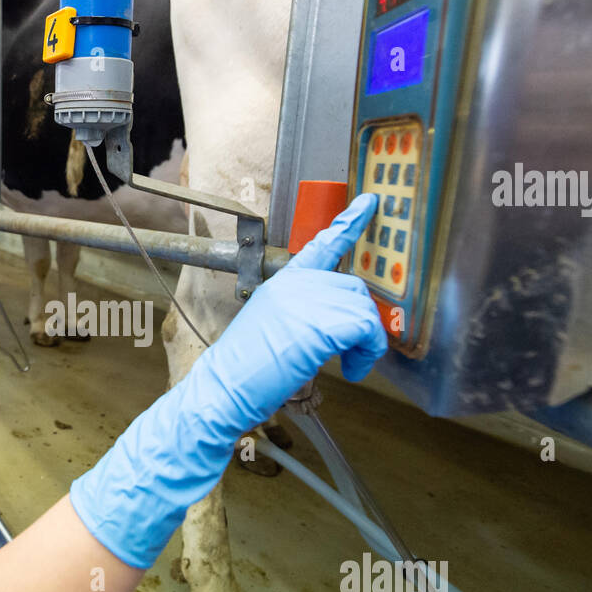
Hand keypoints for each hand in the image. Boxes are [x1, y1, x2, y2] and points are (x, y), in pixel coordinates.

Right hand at [69, 194, 386, 568]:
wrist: (221, 390)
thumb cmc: (242, 373)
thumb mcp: (272, 331)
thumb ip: (302, 317)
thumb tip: (338, 327)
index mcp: (282, 283)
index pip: (321, 245)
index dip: (350, 222)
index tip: (370, 202)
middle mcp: (295, 283)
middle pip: (352, 289)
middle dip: (361, 323)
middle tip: (354, 357)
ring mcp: (306, 300)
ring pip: (362, 310)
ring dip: (366, 343)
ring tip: (351, 367)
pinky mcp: (319, 324)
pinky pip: (366, 330)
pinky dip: (368, 353)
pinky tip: (353, 371)